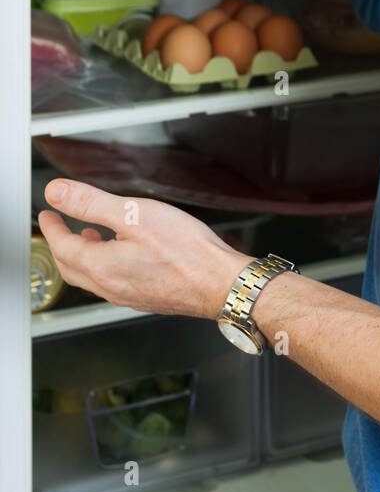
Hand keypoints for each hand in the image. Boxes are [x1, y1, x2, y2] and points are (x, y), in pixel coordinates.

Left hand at [38, 180, 249, 318]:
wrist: (220, 282)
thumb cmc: (185, 251)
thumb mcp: (133, 214)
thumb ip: (91, 203)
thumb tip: (57, 193)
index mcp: (101, 266)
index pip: (63, 247)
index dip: (52, 228)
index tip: (48, 215)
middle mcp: (111, 286)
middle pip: (72, 268)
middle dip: (62, 244)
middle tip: (60, 227)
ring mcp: (128, 295)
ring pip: (92, 278)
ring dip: (84, 256)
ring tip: (91, 236)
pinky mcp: (146, 298)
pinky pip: (113, 283)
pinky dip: (105, 266)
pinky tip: (123, 253)